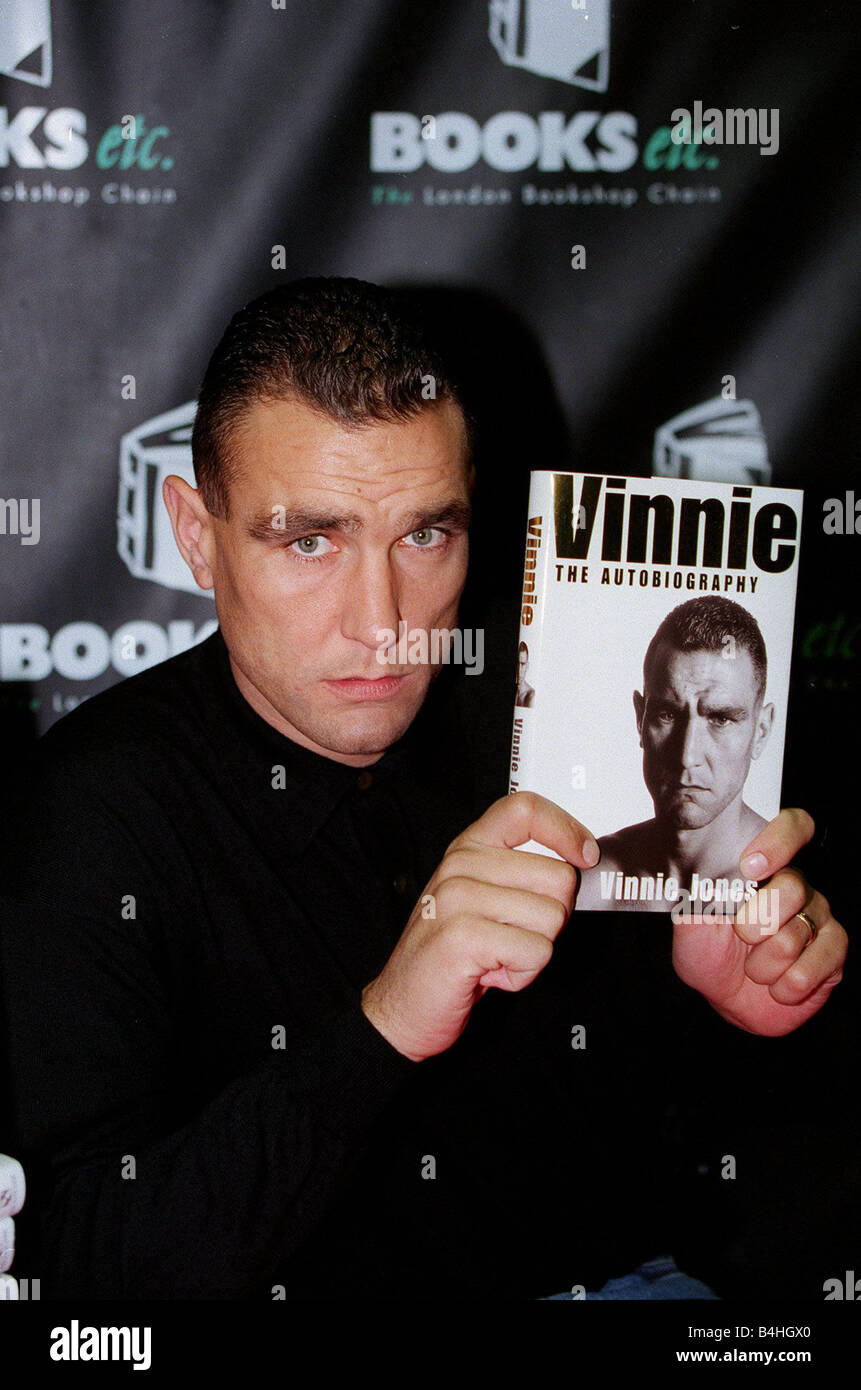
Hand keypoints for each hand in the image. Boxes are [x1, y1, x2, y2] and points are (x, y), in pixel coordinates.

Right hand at [361, 792, 596, 1060]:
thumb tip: (581, 862)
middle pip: (558, 875)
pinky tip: (490, 974)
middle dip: (552, 917)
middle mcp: (460, 864)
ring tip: (498, 955)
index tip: (586, 855)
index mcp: (468, 848)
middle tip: (513, 936)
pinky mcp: (462, 936)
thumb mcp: (482, 898)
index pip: (525, 810)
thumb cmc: (452, 955)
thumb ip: (520, 874)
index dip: (566, 828)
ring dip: (535, 950)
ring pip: (552, 917)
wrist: (403, 1007)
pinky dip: (523, 973)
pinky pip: (536, 951)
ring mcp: (458, 898)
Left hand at [671, 808, 846, 1034]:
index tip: (750, 867)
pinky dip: (784, 986)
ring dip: (762, 964)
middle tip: (740, 936)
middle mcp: (797, 886)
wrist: (726, 998)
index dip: (779, 840)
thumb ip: (698, 893)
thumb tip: (698, 866)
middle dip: (756, 922)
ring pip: (796, 935)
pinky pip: (813, 968)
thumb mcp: (691, 922)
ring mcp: (820, 918)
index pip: (793, 827)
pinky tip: (776, 985)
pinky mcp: (834, 952)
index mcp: (764, 868)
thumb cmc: (709, 952)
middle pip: (793, 887)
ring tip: (754, 967)